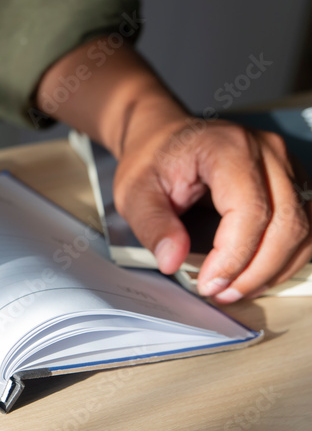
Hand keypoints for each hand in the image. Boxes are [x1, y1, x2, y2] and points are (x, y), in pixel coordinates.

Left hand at [113, 115, 311, 301]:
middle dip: (256, 270)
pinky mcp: (292, 181)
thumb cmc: (153, 159)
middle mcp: (267, 152)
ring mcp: (286, 165)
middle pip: (287, 223)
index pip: (250, 210)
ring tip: (236, 289)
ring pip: (304, 229)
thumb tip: (172, 260)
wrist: (165, 137)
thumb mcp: (135, 193)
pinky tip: (255, 273)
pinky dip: (285, 257)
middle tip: (221, 293)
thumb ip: (153, 226)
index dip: (234, 256)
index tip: (208, 283)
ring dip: (274, 269)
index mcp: (228, 148)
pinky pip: (305, 226)